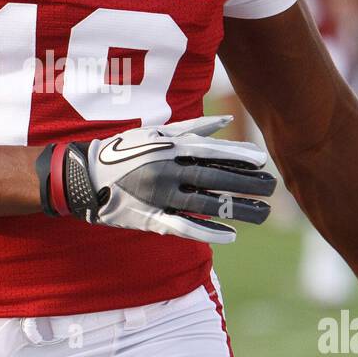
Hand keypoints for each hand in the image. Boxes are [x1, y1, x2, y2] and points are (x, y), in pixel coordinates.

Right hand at [35, 115, 276, 241]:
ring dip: (237, 210)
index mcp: (169, 147)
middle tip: (271, 188)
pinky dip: (208, 231)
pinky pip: (184, 226)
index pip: (213, 152)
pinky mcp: (151, 218)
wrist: (85, 176)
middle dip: (247, 184)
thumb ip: (192, 128)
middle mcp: (168, 170)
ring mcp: (160, 195)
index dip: (239, 157)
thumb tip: (225, 121)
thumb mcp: (156, 133)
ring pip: (206, 204)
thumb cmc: (125, 151)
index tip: (263, 162)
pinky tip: (231, 235)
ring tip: (262, 213)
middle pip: (215, 179)